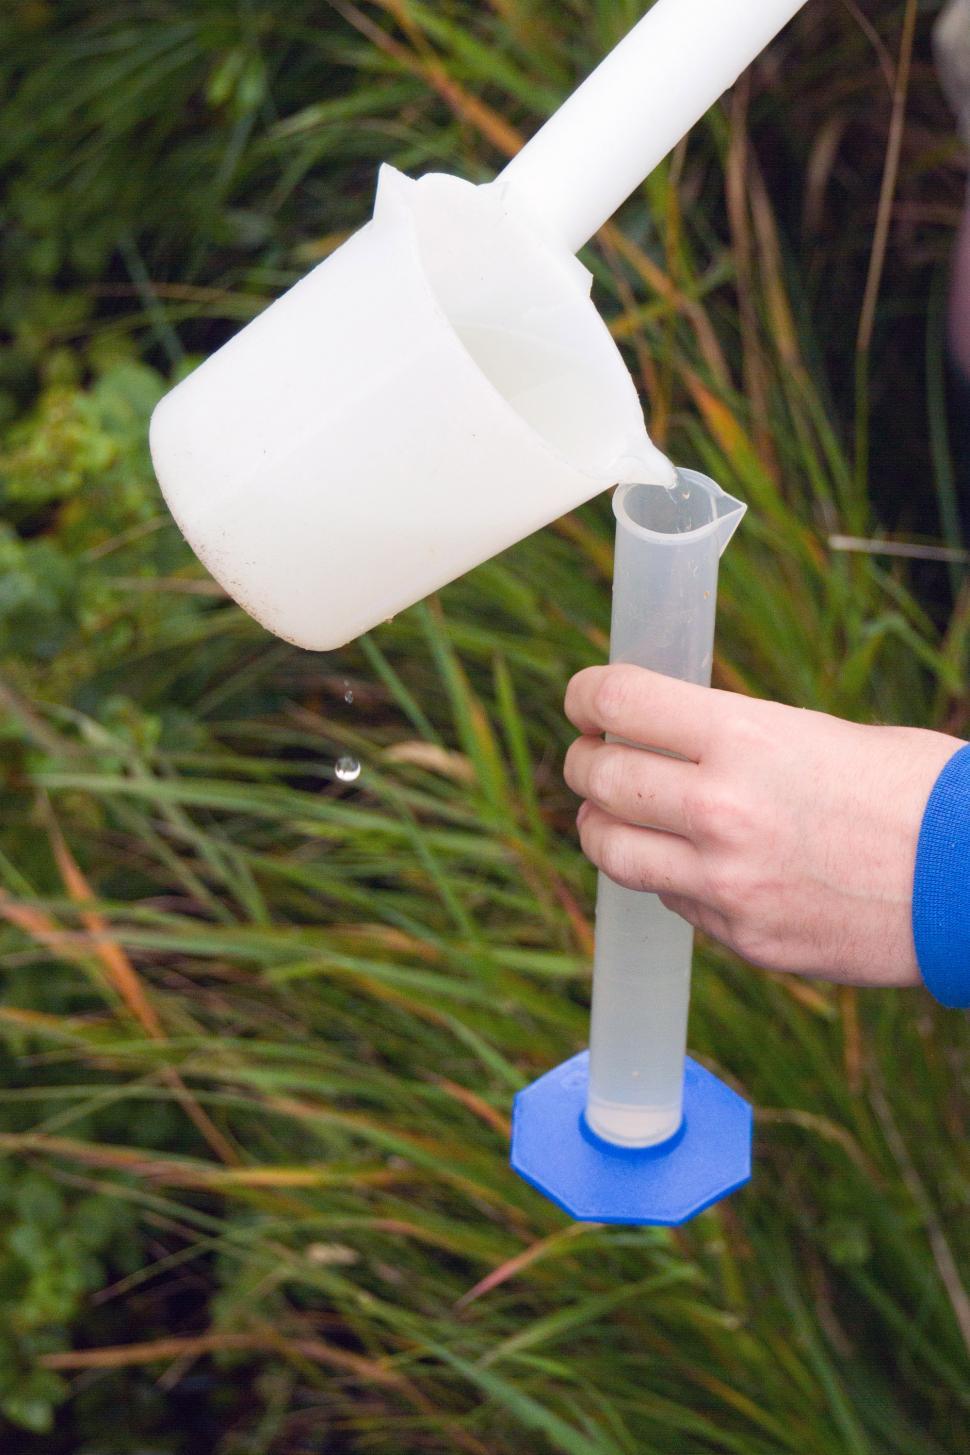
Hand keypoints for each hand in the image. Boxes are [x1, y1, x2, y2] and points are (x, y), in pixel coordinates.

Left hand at [563, 664, 964, 986]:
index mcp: (745, 737)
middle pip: (597, 778)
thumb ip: (733, 737)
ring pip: (609, 850)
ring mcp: (725, 883)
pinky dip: (665, 877)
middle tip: (593, 757)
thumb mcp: (818, 734)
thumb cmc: (913, 793)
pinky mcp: (740, 938)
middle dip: (584, 761)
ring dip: (601, 825)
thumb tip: (665, 737)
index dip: (585, 694)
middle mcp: (721, 809)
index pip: (618, 701)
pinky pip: (667, 900)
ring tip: (617, 815)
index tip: (584, 700)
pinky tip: (693, 863)